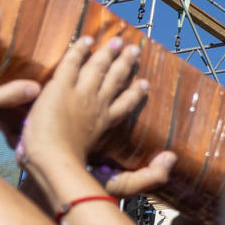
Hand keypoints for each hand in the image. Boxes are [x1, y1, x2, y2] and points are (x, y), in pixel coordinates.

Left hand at [21, 34, 172, 197]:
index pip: (125, 105)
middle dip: (125, 64)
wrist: (52, 165)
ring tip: (116, 41)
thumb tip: (172, 160)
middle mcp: (97, 105)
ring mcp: (79, 93)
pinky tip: (86, 40)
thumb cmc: (79, 177)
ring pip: (97, 66)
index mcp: (107, 125)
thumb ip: (148, 177)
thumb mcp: (120, 184)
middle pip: (115, 79)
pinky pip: (72, 62)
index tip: (143, 84)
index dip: (135, 94)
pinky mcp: (59, 87)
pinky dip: (79, 49)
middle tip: (134, 50)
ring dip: (107, 52)